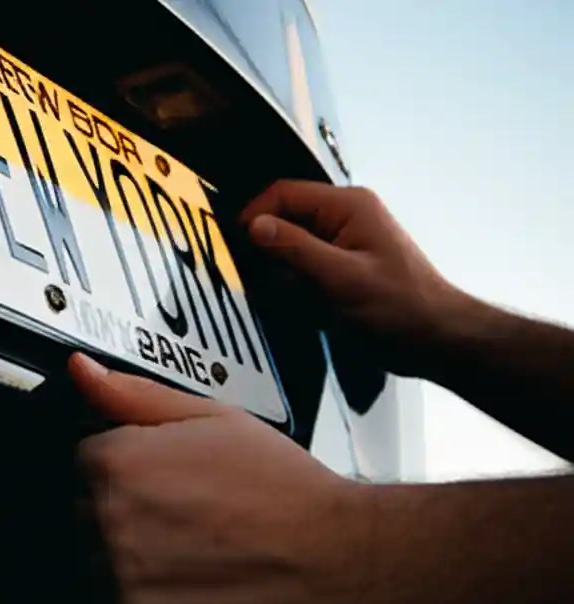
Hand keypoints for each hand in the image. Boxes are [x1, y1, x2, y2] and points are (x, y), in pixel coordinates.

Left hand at [71, 352, 377, 603]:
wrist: (344, 563)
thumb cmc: (287, 491)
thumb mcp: (213, 418)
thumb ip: (134, 395)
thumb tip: (81, 371)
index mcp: (114, 463)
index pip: (84, 465)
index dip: (127, 472)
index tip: (164, 483)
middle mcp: (108, 523)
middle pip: (84, 519)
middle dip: (126, 519)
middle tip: (187, 523)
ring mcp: (120, 583)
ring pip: (96, 572)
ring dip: (132, 568)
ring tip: (193, 559)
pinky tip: (192, 592)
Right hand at [240, 180, 474, 376]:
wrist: (437, 339)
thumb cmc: (397, 307)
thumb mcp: (341, 278)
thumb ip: (295, 248)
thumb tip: (253, 225)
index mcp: (347, 205)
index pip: (283, 193)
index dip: (254, 216)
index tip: (237, 251)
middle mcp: (344, 215)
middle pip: (285, 217)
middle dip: (266, 246)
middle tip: (255, 280)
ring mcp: (344, 240)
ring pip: (291, 243)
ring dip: (281, 269)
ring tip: (284, 296)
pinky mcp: (342, 265)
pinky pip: (304, 264)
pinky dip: (294, 282)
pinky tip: (299, 303)